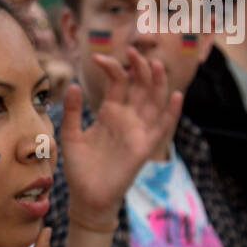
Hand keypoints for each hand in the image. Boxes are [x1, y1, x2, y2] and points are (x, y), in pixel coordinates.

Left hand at [60, 48, 183, 226]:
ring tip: (155, 65)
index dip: (112, 68)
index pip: (118, 83)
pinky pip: (162, 127)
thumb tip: (72, 85)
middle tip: (133, 50)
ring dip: (157, 83)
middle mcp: (127, 118)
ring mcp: (138, 131)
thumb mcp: (70, 136)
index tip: (99, 57)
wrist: (86, 196)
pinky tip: (176, 96)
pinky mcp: (144, 147)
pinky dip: (171, 112)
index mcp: (110, 112)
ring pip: (154, 101)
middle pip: (140, 86)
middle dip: (139, 68)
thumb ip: (72, 112)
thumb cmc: (79, 167)